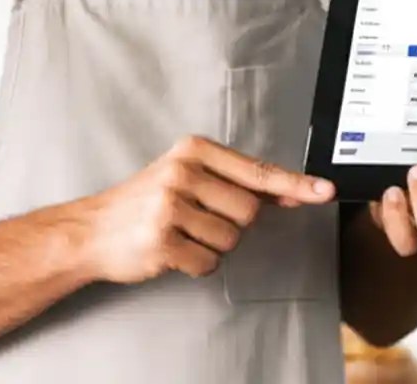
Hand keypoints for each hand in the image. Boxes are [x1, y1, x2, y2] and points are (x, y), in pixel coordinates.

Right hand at [74, 135, 335, 284]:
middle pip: (249, 212)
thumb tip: (291, 190)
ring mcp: (169, 206)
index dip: (295, 184)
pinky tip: (172, 250)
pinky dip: (195, 264)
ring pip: (231, 240)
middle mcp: (182, 173)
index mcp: (192, 151)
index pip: (256, 171)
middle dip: (232, 224)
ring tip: (181, 234)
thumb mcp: (186, 176)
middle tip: (197, 219)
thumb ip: (236, 182)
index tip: (325, 191)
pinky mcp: (161, 240)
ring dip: (212, 246)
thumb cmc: (143, 202)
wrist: (92, 229)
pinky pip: (208, 263)